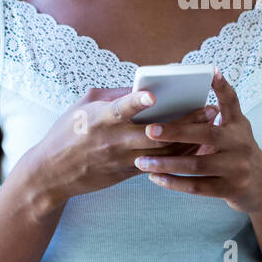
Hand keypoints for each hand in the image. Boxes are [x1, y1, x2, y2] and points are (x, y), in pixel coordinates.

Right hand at [21, 86, 214, 206]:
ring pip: (163, 151)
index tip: (153, 95)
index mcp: (100, 119)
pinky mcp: (127, 172)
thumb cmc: (66, 133)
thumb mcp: (83, 106)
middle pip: (156, 133)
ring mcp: (122, 159)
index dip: (136, 102)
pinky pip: (159, 164)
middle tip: (208, 109)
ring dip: (189, 139)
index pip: (120, 109)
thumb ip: (113, 95)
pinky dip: (178, 155)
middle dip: (185, 121)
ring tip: (209, 124)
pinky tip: (195, 144)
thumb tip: (140, 87)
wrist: (51, 174)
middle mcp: (114, 140)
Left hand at [133, 69, 261, 215]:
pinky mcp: (229, 190)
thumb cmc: (238, 149)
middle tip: (149, 130)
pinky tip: (155, 177)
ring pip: (197, 166)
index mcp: (239, 126)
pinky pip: (197, 187)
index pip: (231, 102)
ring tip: (142, 161)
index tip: (210, 71)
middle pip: (206, 135)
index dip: (222, 86)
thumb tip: (206, 77)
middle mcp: (240, 145)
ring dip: (167, 164)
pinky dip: (174, 183)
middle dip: (176, 133)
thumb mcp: (237, 127)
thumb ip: (221, 109)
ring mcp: (236, 169)